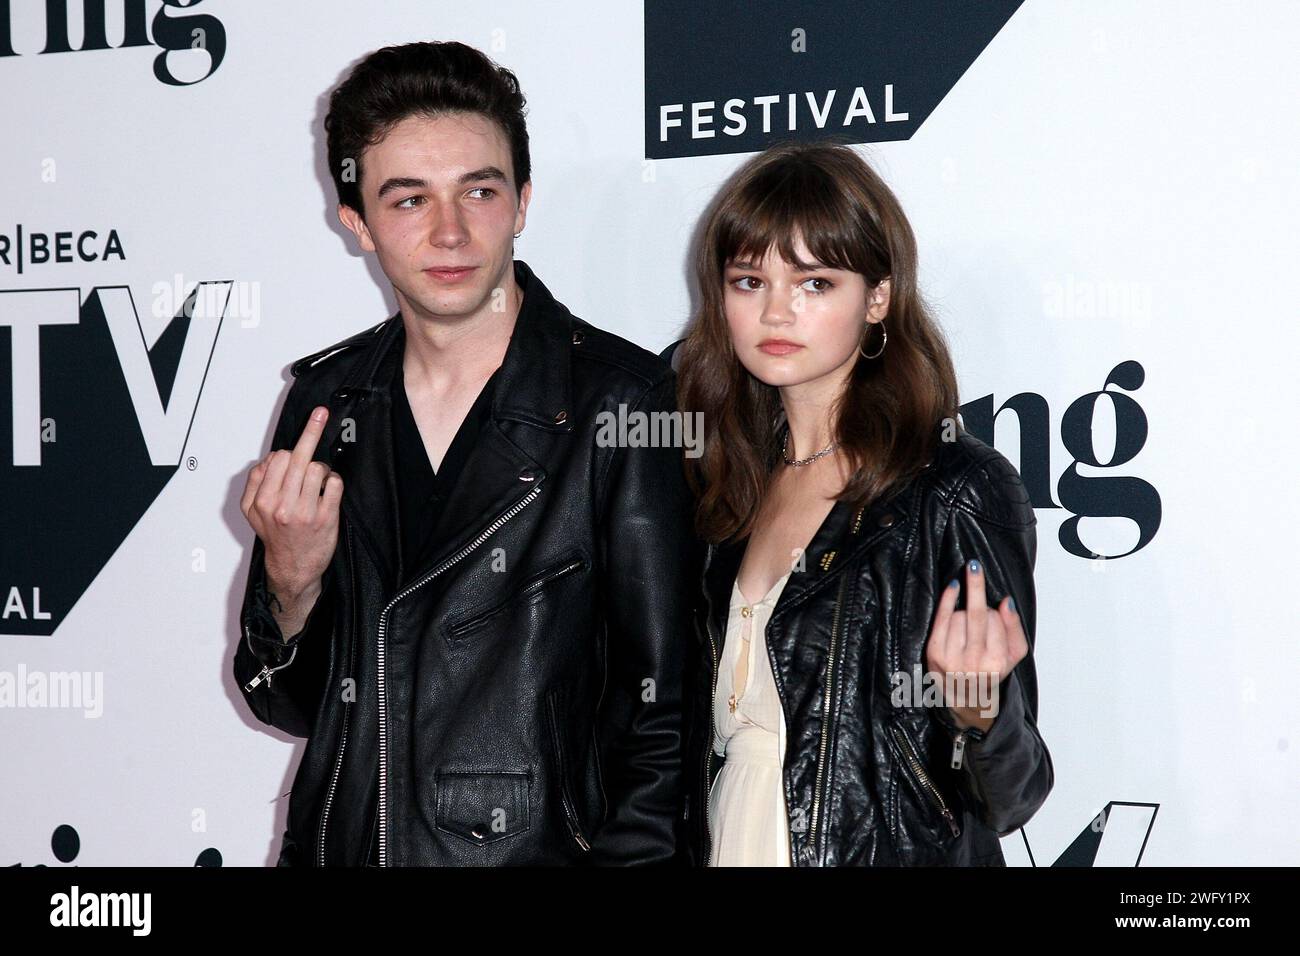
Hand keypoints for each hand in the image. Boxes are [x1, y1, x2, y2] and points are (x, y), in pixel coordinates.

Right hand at [240, 405, 342, 601]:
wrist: (293, 568)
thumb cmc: (277, 536)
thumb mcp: (252, 511)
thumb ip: (256, 482)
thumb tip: (270, 458)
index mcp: (261, 500)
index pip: (278, 458)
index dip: (292, 448)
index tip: (308, 425)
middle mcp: (281, 505)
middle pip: (298, 457)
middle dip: (311, 437)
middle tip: (320, 414)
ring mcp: (304, 512)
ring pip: (317, 468)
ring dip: (321, 470)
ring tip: (317, 483)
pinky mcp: (325, 517)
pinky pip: (334, 483)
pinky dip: (334, 482)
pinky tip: (327, 492)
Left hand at [924, 559, 1026, 732]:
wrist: (966, 698)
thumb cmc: (992, 671)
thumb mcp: (1014, 654)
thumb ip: (1015, 628)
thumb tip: (1007, 602)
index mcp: (995, 664)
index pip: (996, 622)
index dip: (996, 614)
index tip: (996, 613)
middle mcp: (972, 663)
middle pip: (977, 616)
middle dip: (976, 588)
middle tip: (974, 565)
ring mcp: (950, 659)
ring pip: (960, 616)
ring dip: (965, 611)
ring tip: (968, 626)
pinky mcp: (933, 653)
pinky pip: (941, 618)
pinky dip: (947, 601)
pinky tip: (954, 588)